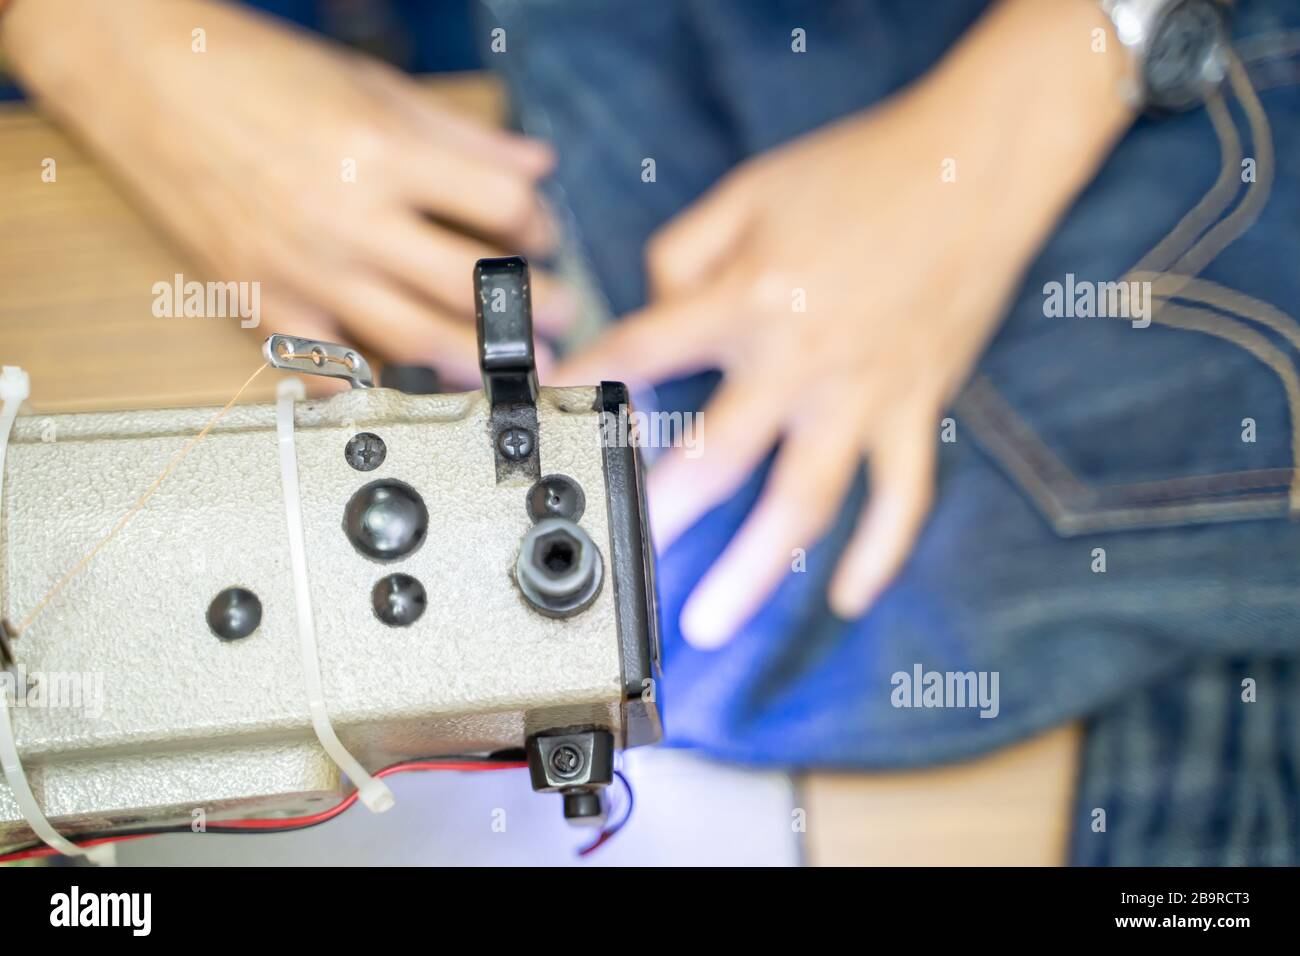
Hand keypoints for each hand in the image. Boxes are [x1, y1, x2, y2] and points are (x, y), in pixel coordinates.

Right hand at [3, 0, 574, 381]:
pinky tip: (404, 381)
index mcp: (384, 152)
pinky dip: (372, 381)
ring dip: (473, 360)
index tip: (538, 234)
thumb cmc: (251, 71)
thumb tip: (534, 163)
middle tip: (554, 320)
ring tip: (503, 365)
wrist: (142, 73)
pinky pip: (331, 365)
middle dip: (529, 309)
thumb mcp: (371, 84)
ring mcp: (305, 267)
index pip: (502, 205)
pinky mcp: (262, 300)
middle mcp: (350, 216)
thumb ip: (462, 133)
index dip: (537, 224)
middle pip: (471, 284)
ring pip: (414, 338)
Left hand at [557, 0, 1131, 646]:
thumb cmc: (858, 171)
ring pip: (806, 501)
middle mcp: (802, 358)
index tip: (547, 422)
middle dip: (660, 511)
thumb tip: (653, 312)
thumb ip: (682, 253)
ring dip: (756, 569)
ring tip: (711, 624)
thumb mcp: (748, 189)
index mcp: (750, 297)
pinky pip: (904, 498)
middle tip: (619, 558)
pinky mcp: (918, 408)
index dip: (585, 385)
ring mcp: (864, 395)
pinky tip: (848, 594)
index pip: (645, 351)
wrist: (976, 164)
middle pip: (719, 454)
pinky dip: (880, 552)